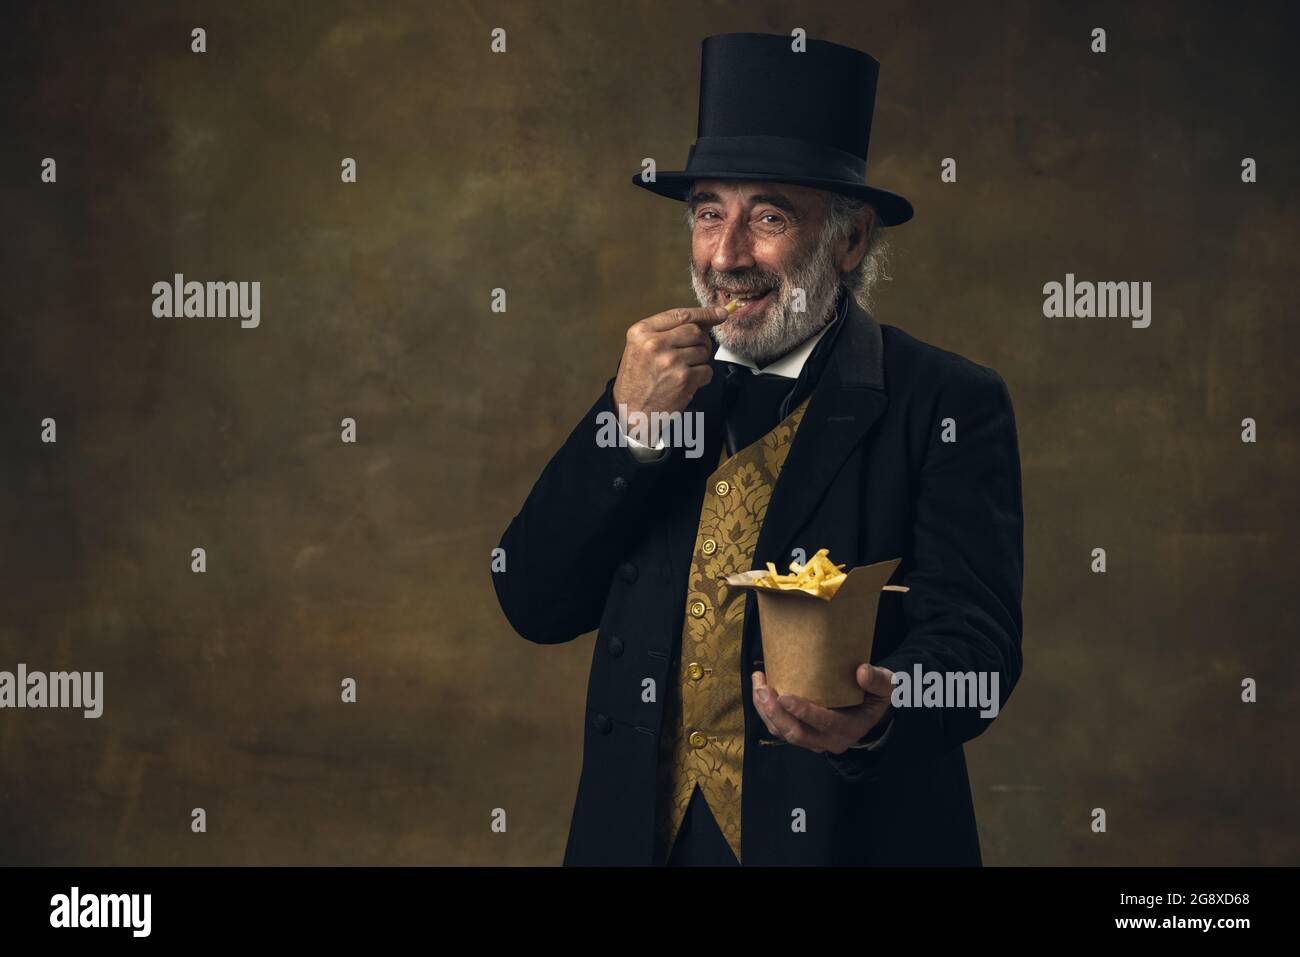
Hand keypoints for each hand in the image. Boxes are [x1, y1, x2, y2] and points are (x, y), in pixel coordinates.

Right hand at [612, 306, 727, 420]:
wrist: (631, 412)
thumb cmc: (637, 380)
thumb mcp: (640, 348)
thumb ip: (666, 332)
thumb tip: (703, 321)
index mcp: (641, 332)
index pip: (680, 315)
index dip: (704, 313)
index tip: (719, 313)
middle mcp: (655, 344)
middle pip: (695, 331)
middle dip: (701, 341)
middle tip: (694, 352)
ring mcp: (670, 361)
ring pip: (703, 351)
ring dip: (699, 361)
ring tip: (683, 370)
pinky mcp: (683, 379)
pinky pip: (706, 370)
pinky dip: (702, 377)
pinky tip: (686, 383)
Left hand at [751, 664, 894, 754]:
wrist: (870, 704)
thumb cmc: (876, 692)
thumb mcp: (886, 685)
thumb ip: (878, 680)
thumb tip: (862, 672)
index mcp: (850, 728)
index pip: (825, 724)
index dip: (804, 712)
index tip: (785, 695)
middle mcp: (830, 740)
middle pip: (796, 733)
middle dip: (774, 712)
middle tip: (762, 687)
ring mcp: (814, 740)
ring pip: (783, 733)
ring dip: (765, 711)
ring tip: (757, 684)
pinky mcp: (802, 734)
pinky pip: (779, 728)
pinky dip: (766, 712)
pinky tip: (760, 690)